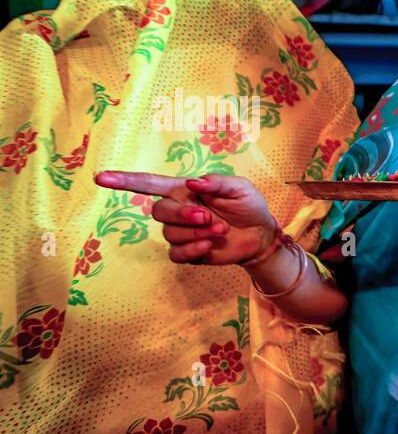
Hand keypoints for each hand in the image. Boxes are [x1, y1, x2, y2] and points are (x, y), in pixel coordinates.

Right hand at [95, 170, 276, 265]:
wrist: (260, 234)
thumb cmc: (248, 205)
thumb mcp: (240, 188)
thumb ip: (218, 182)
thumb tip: (193, 182)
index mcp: (184, 190)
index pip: (147, 184)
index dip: (124, 181)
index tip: (100, 178)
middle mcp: (177, 210)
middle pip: (158, 212)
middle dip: (182, 215)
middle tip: (207, 217)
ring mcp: (181, 233)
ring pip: (169, 234)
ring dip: (196, 234)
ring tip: (219, 229)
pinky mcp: (188, 252)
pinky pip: (176, 254)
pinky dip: (192, 250)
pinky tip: (209, 246)